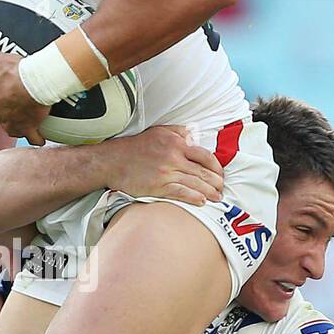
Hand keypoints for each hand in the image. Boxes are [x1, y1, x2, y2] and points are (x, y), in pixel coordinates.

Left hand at [0, 45, 49, 145]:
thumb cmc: (15, 71)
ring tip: (18, 112)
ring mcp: (12, 123)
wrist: (39, 81)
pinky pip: (31, 138)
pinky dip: (34, 136)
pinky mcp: (29, 128)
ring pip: (8, 126)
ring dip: (11, 120)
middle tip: (4, 96)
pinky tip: (36, 133)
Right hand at [102, 125, 223, 204]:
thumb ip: (179, 132)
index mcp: (176, 143)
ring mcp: (166, 173)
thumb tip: (196, 136)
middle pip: (203, 172)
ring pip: (195, 184)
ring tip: (217, 197)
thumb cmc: (135, 147)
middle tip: (222, 189)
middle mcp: (173, 158)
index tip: (220, 174)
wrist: (112, 161)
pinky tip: (201, 202)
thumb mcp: (159, 131)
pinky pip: (180, 193)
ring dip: (209, 192)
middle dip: (216, 182)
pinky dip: (193, 198)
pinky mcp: (157, 187)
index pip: (204, 156)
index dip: (216, 167)